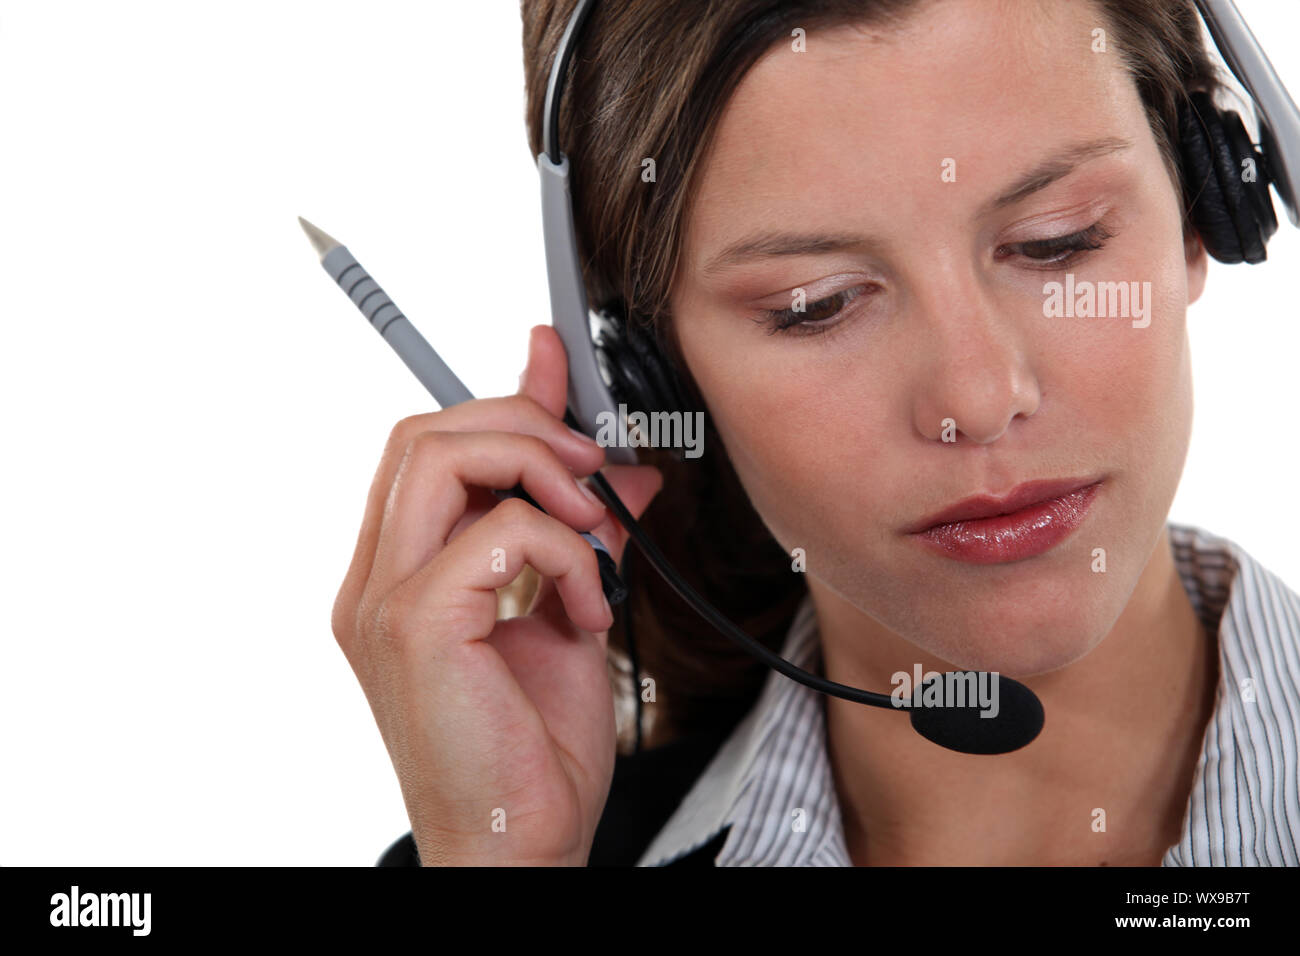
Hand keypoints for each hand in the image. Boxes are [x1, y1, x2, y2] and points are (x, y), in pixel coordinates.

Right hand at [331, 324, 662, 864]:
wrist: (521, 846)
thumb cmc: (533, 747)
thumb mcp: (565, 608)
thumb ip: (573, 531)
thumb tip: (613, 465)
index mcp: (398, 577)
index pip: (427, 451)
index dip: (495, 396)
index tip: (552, 359)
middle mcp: (374, 583)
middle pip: (423, 433)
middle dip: (523, 425)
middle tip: (591, 468)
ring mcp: (382, 602)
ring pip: (441, 456)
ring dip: (538, 468)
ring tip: (593, 526)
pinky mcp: (415, 626)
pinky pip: (498, 531)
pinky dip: (563, 551)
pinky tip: (587, 609)